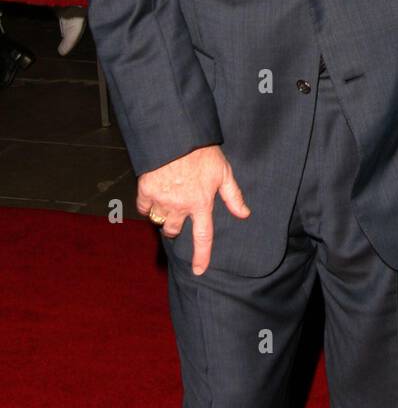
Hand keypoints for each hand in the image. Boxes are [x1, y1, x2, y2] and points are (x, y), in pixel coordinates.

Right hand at [136, 144, 249, 275]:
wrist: (176, 135)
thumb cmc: (202, 152)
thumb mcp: (224, 172)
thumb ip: (233, 195)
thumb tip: (244, 214)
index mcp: (201, 203)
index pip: (203, 237)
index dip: (201, 256)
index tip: (198, 271)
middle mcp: (181, 206)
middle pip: (175, 231)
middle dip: (176, 229)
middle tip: (179, 216)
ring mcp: (162, 199)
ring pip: (159, 220)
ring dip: (162, 216)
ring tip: (167, 202)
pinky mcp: (146, 190)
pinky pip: (143, 207)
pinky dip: (146, 204)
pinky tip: (152, 195)